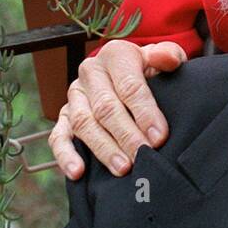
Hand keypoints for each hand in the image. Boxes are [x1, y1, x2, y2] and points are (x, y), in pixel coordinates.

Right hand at [48, 41, 186, 178]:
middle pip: (106, 107)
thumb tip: (165, 59)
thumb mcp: (165, 57)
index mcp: (115, 55)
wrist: (131, 74)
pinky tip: (78, 172)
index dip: (144, 112)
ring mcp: (75, 95)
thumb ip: (169, 55)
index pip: (129, 86)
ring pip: (84, 123)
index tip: (159, 137)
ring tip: (123, 168)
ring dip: (103, 148)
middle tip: (143, 155)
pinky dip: (66, 155)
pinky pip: (58, 136)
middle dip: (126, 135)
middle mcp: (91, 72)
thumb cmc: (152, 69)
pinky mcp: (64, 116)